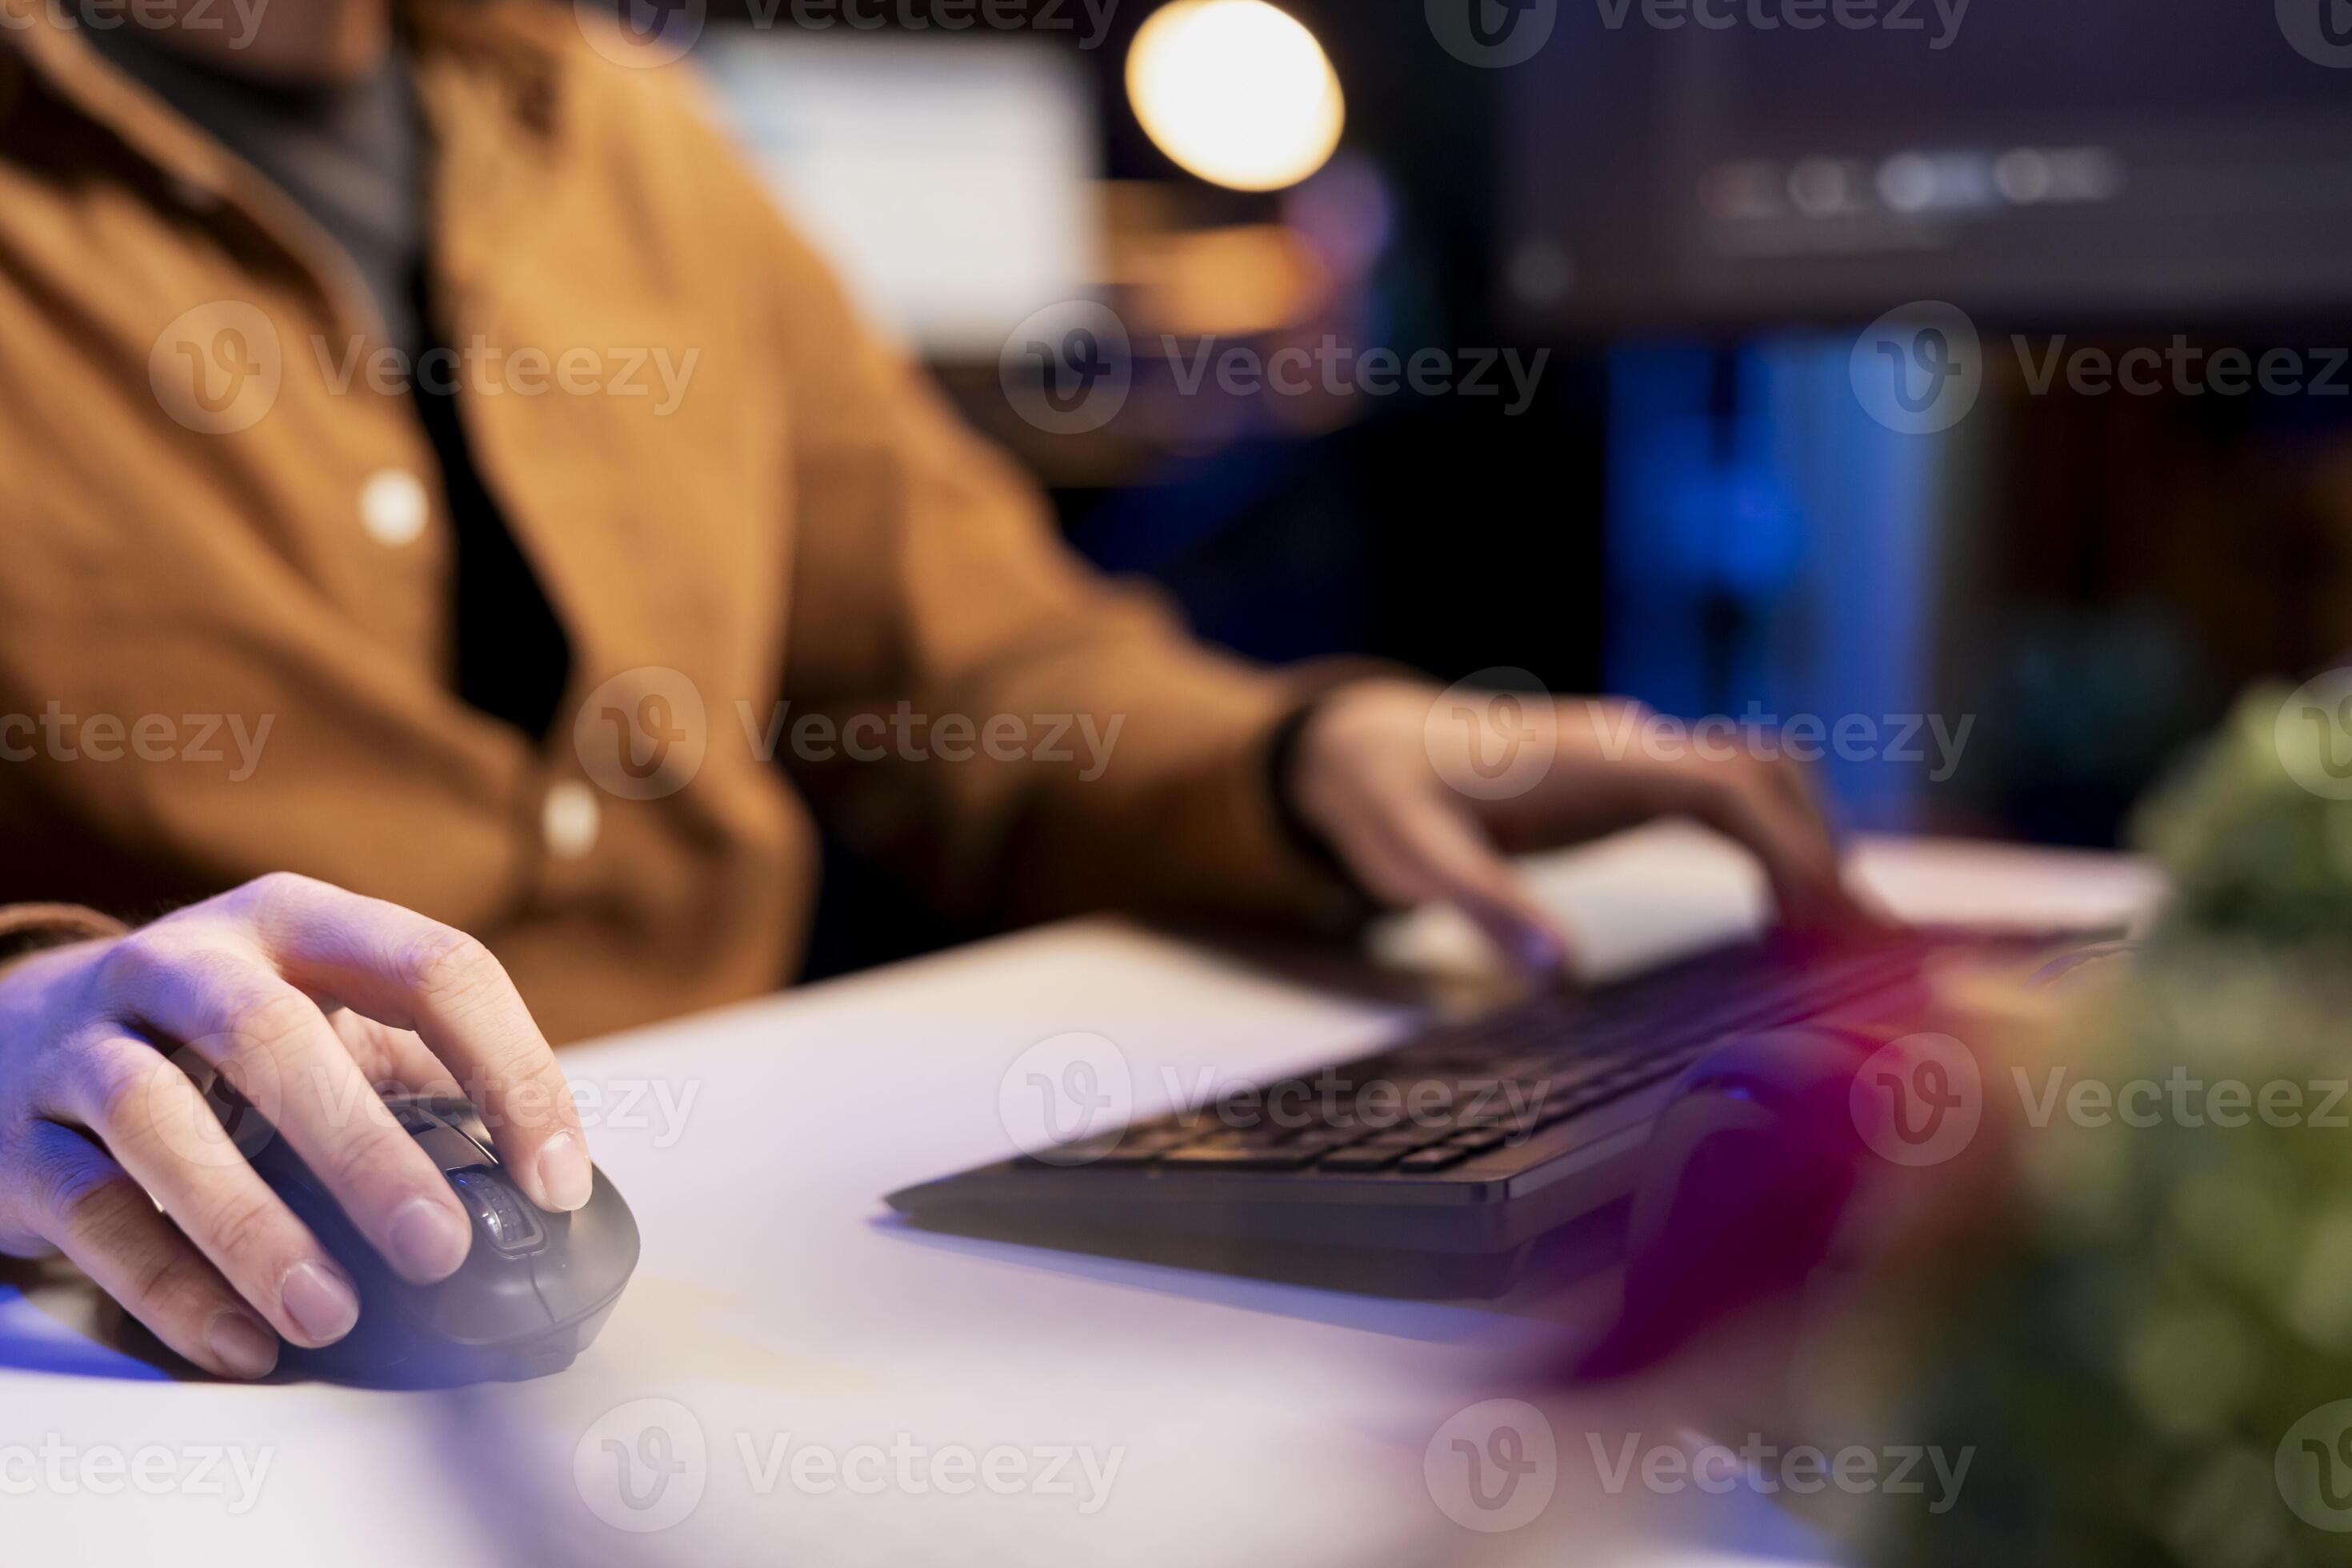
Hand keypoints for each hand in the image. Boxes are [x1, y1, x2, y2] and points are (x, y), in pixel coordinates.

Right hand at [0, 874, 589, 1378]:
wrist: (13, 1036)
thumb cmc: (212, 1038)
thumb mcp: (323, 1014)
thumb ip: (419, 1074)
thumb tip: (542, 1179)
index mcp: (299, 922)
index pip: (433, 967)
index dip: (508, 1070)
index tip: (553, 1179)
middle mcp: (188, 962)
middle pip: (274, 1038)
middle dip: (366, 1151)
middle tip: (439, 1247)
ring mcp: (87, 1042)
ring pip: (161, 1120)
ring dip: (254, 1226)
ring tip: (331, 1313)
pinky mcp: (17, 1136)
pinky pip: (91, 1211)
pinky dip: (170, 1284)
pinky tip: (241, 1340)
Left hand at [1289, 680, 1871, 972]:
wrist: (1362, 746)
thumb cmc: (1389, 801)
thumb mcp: (1416, 859)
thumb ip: (1487, 908)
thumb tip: (1564, 974)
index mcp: (1592, 759)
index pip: (1726, 785)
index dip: (1790, 847)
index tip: (1830, 920)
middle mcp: (1629, 744)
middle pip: (1767, 775)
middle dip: (1823, 853)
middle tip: (1867, 952)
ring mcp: (1636, 755)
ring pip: (1759, 780)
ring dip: (1809, 847)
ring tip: (1846, 945)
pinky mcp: (1633, 778)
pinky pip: (1730, 799)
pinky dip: (1775, 846)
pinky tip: (1788, 917)